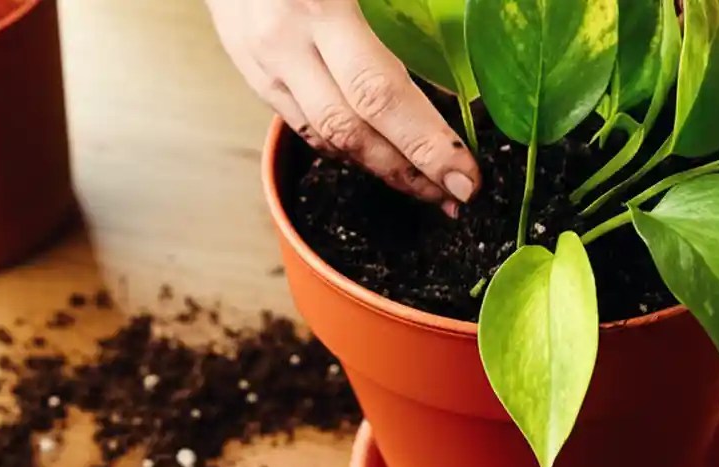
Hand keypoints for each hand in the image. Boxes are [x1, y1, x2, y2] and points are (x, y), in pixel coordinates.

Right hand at [206, 0, 479, 216]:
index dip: (426, 144)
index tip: (465, 177)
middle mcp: (288, 44)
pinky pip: (304, 126)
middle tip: (456, 195)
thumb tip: (453, 77)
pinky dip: (347, 149)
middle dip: (410, 173)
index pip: (380, 94)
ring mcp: (264, 65)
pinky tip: (381, 158)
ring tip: (429, 187)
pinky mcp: (253, 75)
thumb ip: (405, 12)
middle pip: (353, 131)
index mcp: (323, 8)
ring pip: (327, 138)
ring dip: (381, 170)